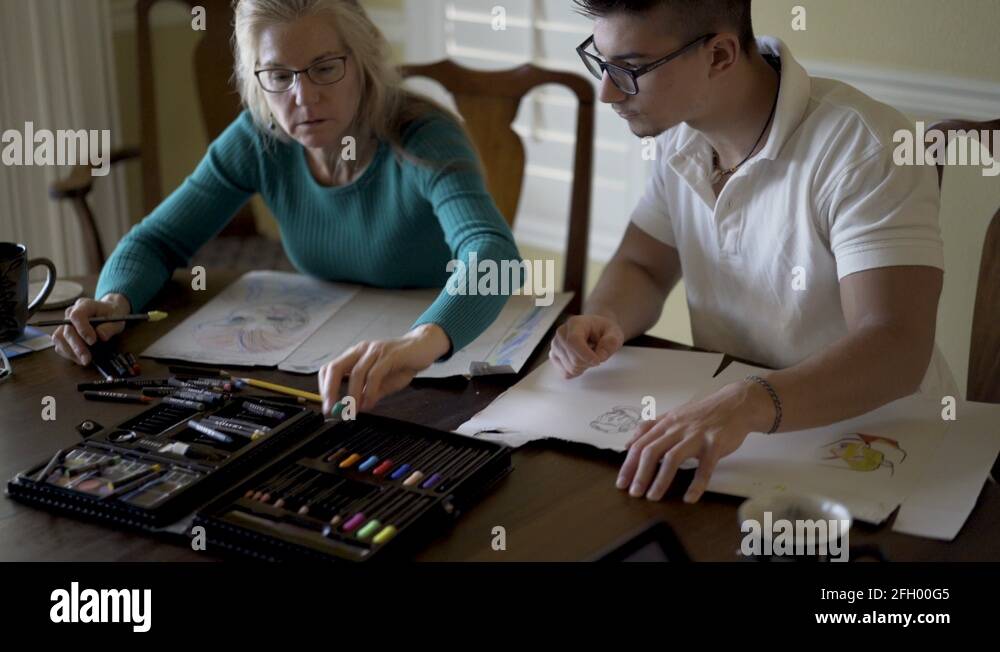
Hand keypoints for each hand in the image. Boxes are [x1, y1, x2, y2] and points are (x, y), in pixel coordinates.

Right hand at [52, 294, 131, 365]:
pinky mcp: (63, 333)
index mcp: (85, 305)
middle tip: (87, 358)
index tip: (92, 341)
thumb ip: (110, 327)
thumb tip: (101, 336)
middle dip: (77, 346)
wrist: (108, 312)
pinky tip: (80, 358)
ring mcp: (65, 323)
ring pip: (59, 339)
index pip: (76, 316)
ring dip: (71, 352)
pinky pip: (59, 345)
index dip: (82, 329)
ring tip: (85, 360)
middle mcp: (71, 313)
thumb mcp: (118, 319)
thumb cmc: (112, 314)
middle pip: (67, 330)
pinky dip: (68, 354)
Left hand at [317, 323, 450, 414]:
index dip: (324, 387)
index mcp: (355, 355)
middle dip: (330, 391)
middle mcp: (361, 350)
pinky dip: (370, 391)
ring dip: (352, 395)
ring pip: (355, 373)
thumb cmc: (402, 363)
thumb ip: (370, 393)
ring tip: (354, 410)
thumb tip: (357, 407)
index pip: (330, 369)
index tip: (327, 405)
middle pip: (335, 368)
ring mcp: (375, 351)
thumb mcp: (383, 382)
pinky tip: (370, 403)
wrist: (424, 347)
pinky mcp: (390, 354)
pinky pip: (375, 374)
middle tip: (332, 410)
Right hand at [549, 313, 624, 378]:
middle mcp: (561, 333)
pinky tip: (581, 360)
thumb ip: (611, 343)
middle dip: (588, 362)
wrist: (595, 330)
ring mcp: (555, 346)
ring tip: (588, 355)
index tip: (598, 361)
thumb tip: (599, 356)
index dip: (586, 355)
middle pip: (572, 359)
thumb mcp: (615, 333)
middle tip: (597, 354)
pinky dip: (577, 371)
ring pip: (570, 368)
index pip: (574, 341)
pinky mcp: (554, 357)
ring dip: (584, 366)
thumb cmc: (603, 330)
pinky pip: (566, 373)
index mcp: (575, 323)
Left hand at [617, 380, 773, 502]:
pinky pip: (705, 466)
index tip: (621, 482)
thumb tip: (628, 443)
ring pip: (673, 458)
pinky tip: (690, 498)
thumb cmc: (703, 413)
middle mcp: (677, 428)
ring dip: (661, 480)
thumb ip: (650, 428)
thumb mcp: (673, 416)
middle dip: (640, 474)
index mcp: (666, 423)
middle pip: (652, 451)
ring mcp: (696, 436)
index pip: (641, 444)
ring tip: (653, 496)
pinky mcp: (715, 443)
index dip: (628, 464)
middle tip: (634, 493)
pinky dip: (697, 483)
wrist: (734, 404)